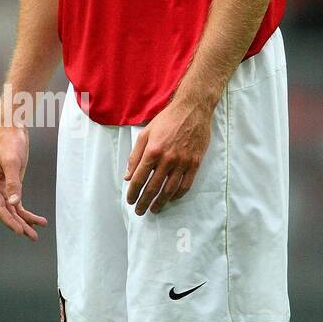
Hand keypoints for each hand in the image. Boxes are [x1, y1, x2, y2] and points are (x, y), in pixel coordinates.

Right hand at [0, 125, 47, 239]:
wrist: (12, 130)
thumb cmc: (9, 143)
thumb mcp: (12, 162)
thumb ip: (13, 183)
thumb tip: (14, 203)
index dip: (9, 221)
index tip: (20, 230)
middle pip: (7, 213)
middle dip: (19, 225)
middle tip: (32, 237)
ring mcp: (4, 188)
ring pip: (13, 211)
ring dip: (24, 222)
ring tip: (36, 235)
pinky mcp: (13, 185)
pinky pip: (18, 204)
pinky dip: (27, 213)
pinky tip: (38, 220)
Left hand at [124, 91, 215, 214]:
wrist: (192, 110)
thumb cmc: (167, 120)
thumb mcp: (145, 134)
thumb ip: (135, 156)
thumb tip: (128, 176)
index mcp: (152, 151)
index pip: (139, 178)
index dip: (133, 192)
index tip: (130, 200)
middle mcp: (167, 158)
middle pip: (153, 187)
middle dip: (144, 202)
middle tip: (139, 211)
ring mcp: (183, 162)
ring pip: (169, 189)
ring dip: (160, 202)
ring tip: (154, 209)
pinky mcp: (195, 163)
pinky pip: (186, 184)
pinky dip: (177, 195)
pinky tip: (171, 199)